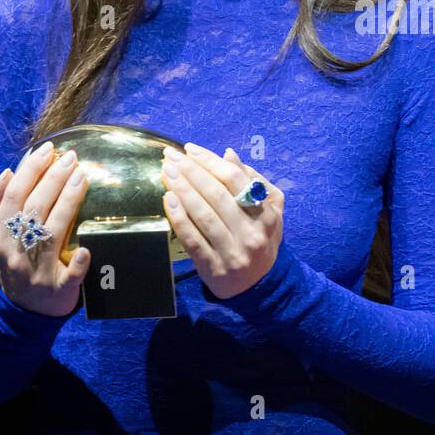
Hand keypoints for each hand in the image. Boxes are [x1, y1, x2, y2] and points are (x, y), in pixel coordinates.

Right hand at [0, 140, 91, 317]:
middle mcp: (13, 253)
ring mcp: (35, 273)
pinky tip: (88, 248)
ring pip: (53, 231)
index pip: (13, 196)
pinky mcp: (58, 290)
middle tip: (71, 157)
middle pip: (34, 208)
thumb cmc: (10, 265)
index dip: (30, 170)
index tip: (48, 150)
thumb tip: (5, 174)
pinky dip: (79, 263)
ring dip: (68, 202)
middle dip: (53, 178)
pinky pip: (70, 276)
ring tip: (81, 176)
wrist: (19, 313)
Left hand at [160, 143, 284, 300]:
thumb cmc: (261, 238)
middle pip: (217, 195)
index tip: (190, 149)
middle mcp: (252, 232)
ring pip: (204, 215)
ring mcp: (233, 252)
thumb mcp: (268, 210)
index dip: (211, 162)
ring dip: (182, 189)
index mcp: (268, 214)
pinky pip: (193, 239)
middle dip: (191, 171)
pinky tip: (168, 199)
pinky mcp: (214, 267)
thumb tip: (228, 155)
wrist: (259, 286)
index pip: (236, 180)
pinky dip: (179, 218)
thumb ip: (253, 181)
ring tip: (166, 172)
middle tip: (170, 155)